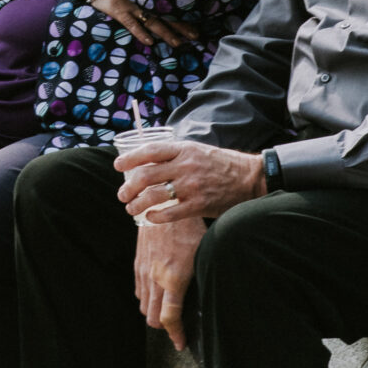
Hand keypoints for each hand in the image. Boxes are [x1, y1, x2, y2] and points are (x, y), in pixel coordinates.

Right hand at [82, 0, 196, 47]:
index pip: (170, 3)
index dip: (184, 12)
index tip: (199, 20)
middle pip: (166, 14)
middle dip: (181, 25)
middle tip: (196, 36)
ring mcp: (131, 5)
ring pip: (152, 21)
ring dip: (166, 33)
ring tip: (178, 43)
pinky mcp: (118, 10)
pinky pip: (131, 24)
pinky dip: (140, 32)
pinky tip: (149, 42)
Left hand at [116, 140, 265, 224]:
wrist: (250, 178)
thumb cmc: (220, 164)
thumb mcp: (197, 150)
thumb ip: (174, 154)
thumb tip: (147, 161)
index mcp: (184, 149)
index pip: (150, 151)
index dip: (130, 158)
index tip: (117, 166)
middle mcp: (185, 166)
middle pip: (146, 175)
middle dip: (129, 187)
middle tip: (122, 195)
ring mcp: (192, 186)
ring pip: (154, 195)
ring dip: (137, 204)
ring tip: (131, 208)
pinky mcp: (199, 204)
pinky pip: (170, 213)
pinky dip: (155, 217)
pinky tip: (150, 218)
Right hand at [135, 216, 205, 349]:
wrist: (165, 204)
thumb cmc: (191, 228)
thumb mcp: (206, 252)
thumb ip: (206, 274)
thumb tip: (219, 291)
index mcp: (174, 279)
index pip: (170, 318)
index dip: (176, 335)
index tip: (181, 343)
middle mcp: (156, 278)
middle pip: (153, 317)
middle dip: (165, 327)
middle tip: (177, 329)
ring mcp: (144, 271)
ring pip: (143, 305)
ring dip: (154, 313)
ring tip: (168, 312)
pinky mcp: (138, 262)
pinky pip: (138, 290)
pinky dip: (146, 298)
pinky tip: (157, 294)